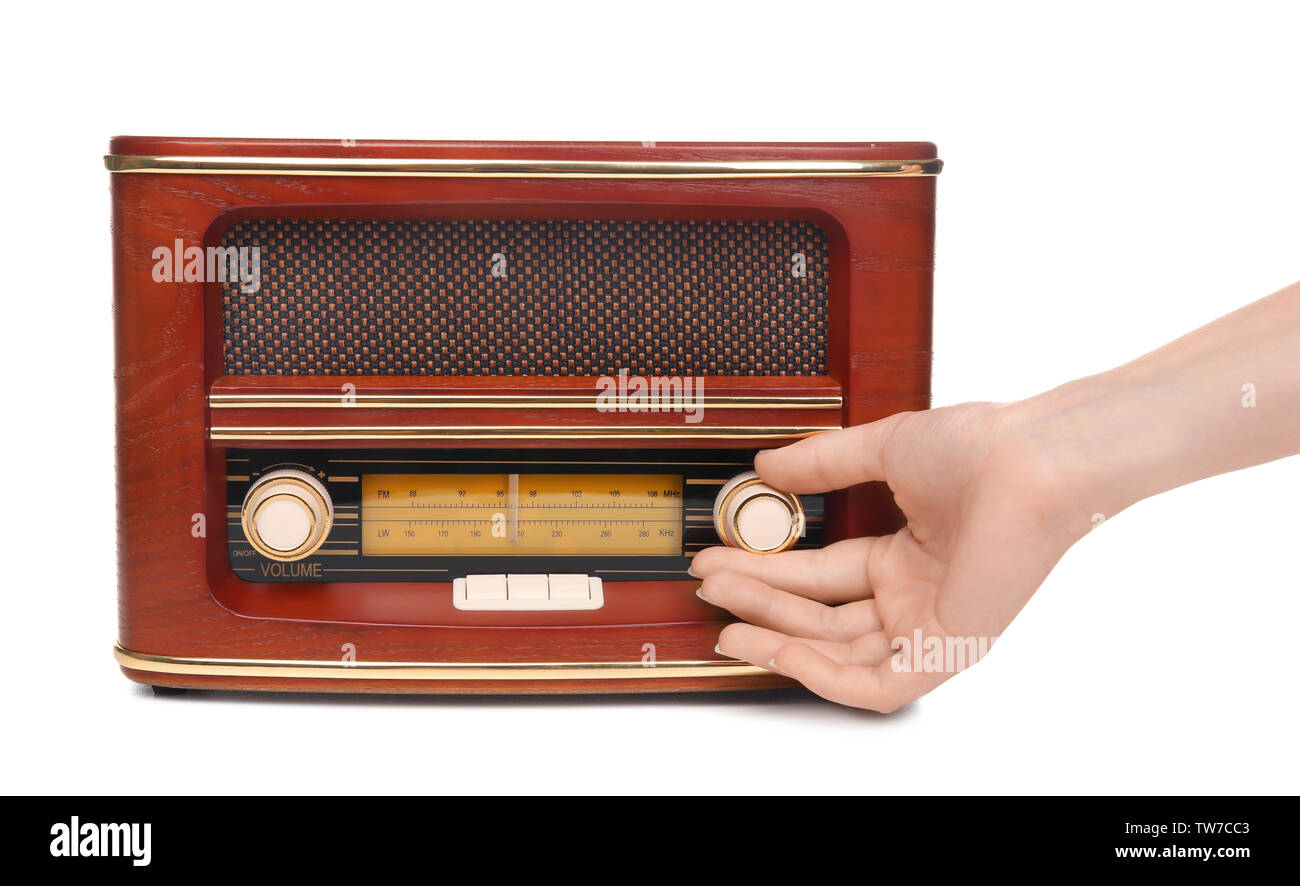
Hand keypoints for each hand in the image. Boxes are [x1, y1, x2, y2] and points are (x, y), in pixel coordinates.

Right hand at [692, 402, 1088, 711]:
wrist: (1030, 460)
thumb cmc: (981, 449)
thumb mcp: (881, 451)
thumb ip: (820, 464)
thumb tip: (766, 466)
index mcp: (905, 558)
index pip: (820, 579)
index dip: (765, 574)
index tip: (719, 560)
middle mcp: (915, 597)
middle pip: (819, 618)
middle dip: (760, 606)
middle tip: (711, 589)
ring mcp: (930, 627)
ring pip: (839, 655)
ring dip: (778, 642)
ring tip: (729, 625)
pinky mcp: (946, 650)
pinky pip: (877, 684)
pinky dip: (824, 675)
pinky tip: (779, 651)